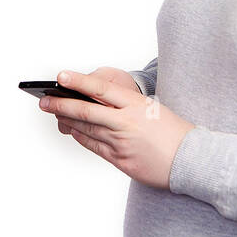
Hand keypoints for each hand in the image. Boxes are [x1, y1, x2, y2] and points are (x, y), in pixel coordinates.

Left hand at [39, 69, 191, 188]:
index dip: (78, 81)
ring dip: (66, 120)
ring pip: (85, 128)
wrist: (192, 159)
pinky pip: (92, 145)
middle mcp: (126, 122)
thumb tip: (94, 100)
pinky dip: (79, 136)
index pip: (100, 88)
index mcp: (136, 104)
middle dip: (60, 104)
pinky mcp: (120, 159)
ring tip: (54, 113)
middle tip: (45, 101)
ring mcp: (121, 142)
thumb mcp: (151, 109)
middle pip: (85, 110)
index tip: (61, 76)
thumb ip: (124, 105)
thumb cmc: (173, 132)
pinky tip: (72, 130)